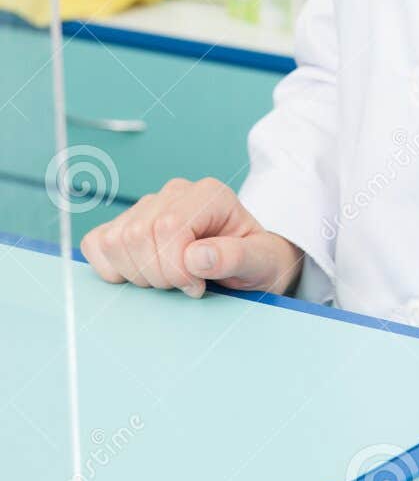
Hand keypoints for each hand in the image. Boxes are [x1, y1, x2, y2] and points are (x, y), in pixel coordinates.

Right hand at [81, 177, 303, 298]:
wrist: (250, 262)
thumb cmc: (256, 260)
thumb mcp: (260, 262)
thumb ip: (235, 257)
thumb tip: (197, 256)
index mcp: (208, 195)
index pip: (168, 226)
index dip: (175, 267)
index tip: (197, 287)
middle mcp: (175, 193)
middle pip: (138, 235)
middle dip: (157, 274)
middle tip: (184, 286)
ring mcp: (148, 207)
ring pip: (115, 240)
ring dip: (137, 273)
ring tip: (167, 280)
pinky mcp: (126, 225)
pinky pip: (97, 242)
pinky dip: (110, 267)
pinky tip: (140, 275)